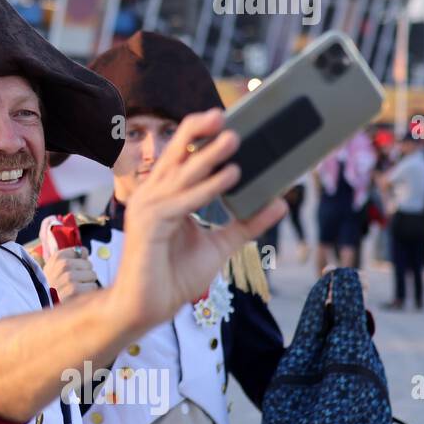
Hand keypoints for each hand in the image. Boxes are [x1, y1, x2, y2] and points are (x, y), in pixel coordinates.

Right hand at [43, 246, 97, 301]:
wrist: (43, 303)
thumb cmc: (51, 285)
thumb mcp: (54, 268)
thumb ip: (71, 257)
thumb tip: (86, 251)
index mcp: (58, 257)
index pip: (82, 252)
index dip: (80, 262)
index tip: (71, 270)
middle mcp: (63, 265)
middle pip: (89, 265)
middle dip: (85, 273)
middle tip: (72, 282)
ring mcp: (69, 277)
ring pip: (92, 276)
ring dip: (87, 283)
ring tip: (74, 289)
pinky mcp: (75, 290)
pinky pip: (93, 286)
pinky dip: (87, 292)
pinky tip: (76, 295)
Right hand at [111, 109, 286, 331]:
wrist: (145, 307)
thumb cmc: (173, 277)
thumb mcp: (219, 246)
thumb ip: (245, 224)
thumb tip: (278, 203)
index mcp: (164, 196)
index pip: (181, 158)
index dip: (200, 137)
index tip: (226, 121)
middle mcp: (152, 196)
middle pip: (175, 155)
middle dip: (198, 132)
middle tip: (226, 116)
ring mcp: (147, 208)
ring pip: (181, 174)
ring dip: (209, 156)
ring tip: (234, 139)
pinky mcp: (148, 224)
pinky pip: (182, 201)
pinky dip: (207, 188)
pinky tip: (230, 177)